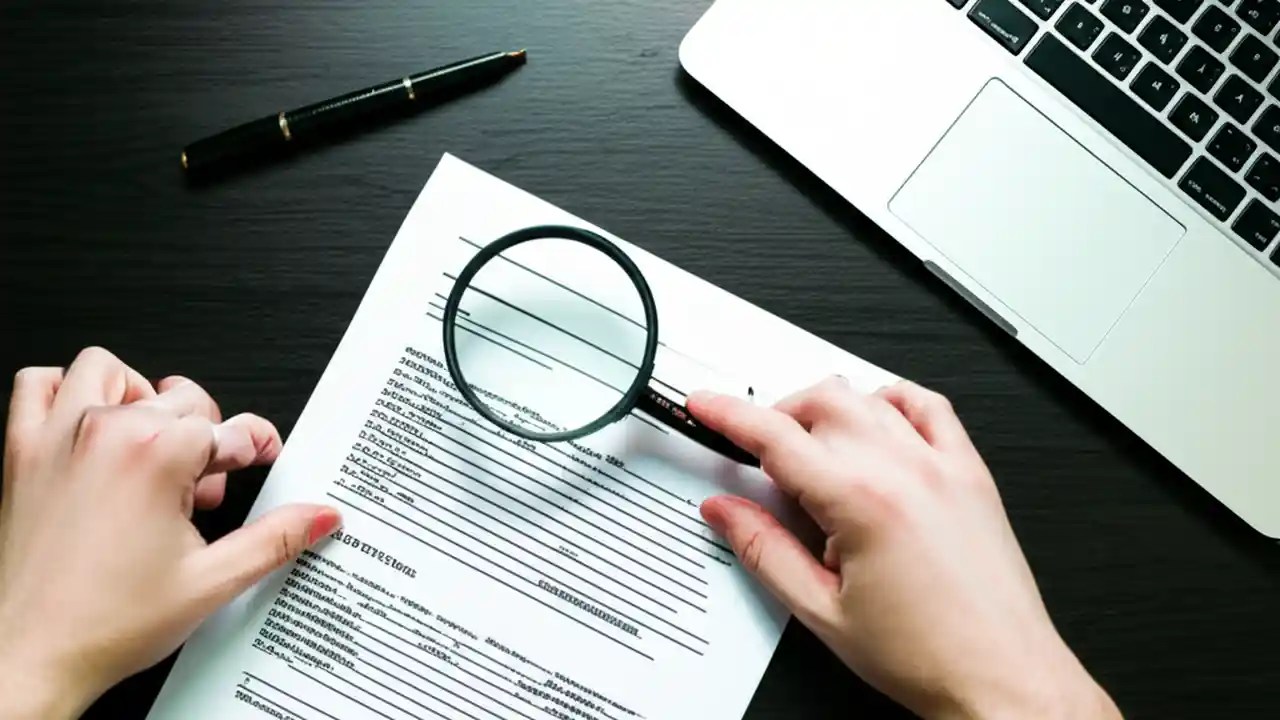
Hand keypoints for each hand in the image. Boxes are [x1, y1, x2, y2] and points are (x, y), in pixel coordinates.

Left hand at [0, 347, 341, 719]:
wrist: (29, 657)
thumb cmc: (102, 624)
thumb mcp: (211, 582)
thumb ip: (276, 538)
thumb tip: (320, 516)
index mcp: (156, 456)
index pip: (230, 429)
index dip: (257, 446)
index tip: (260, 457)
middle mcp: (105, 433)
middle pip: (180, 398)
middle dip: (204, 437)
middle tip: (204, 487)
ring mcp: (58, 437)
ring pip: (110, 372)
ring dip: (139, 398)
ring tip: (154, 445)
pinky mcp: (21, 453)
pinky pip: (38, 384)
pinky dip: (65, 392)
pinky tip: (90, 427)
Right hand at [688, 378, 1120, 719]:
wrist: (1002, 678)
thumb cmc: (927, 656)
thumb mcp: (822, 611)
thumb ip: (764, 551)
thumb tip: (724, 511)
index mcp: (861, 502)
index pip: (777, 437)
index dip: (729, 415)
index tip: (705, 405)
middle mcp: (905, 471)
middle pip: (821, 403)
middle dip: (777, 417)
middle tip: (758, 457)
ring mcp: (943, 466)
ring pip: (868, 396)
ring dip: (827, 408)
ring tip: (813, 452)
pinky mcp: (971, 473)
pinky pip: (929, 406)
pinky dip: (892, 400)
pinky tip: (876, 419)